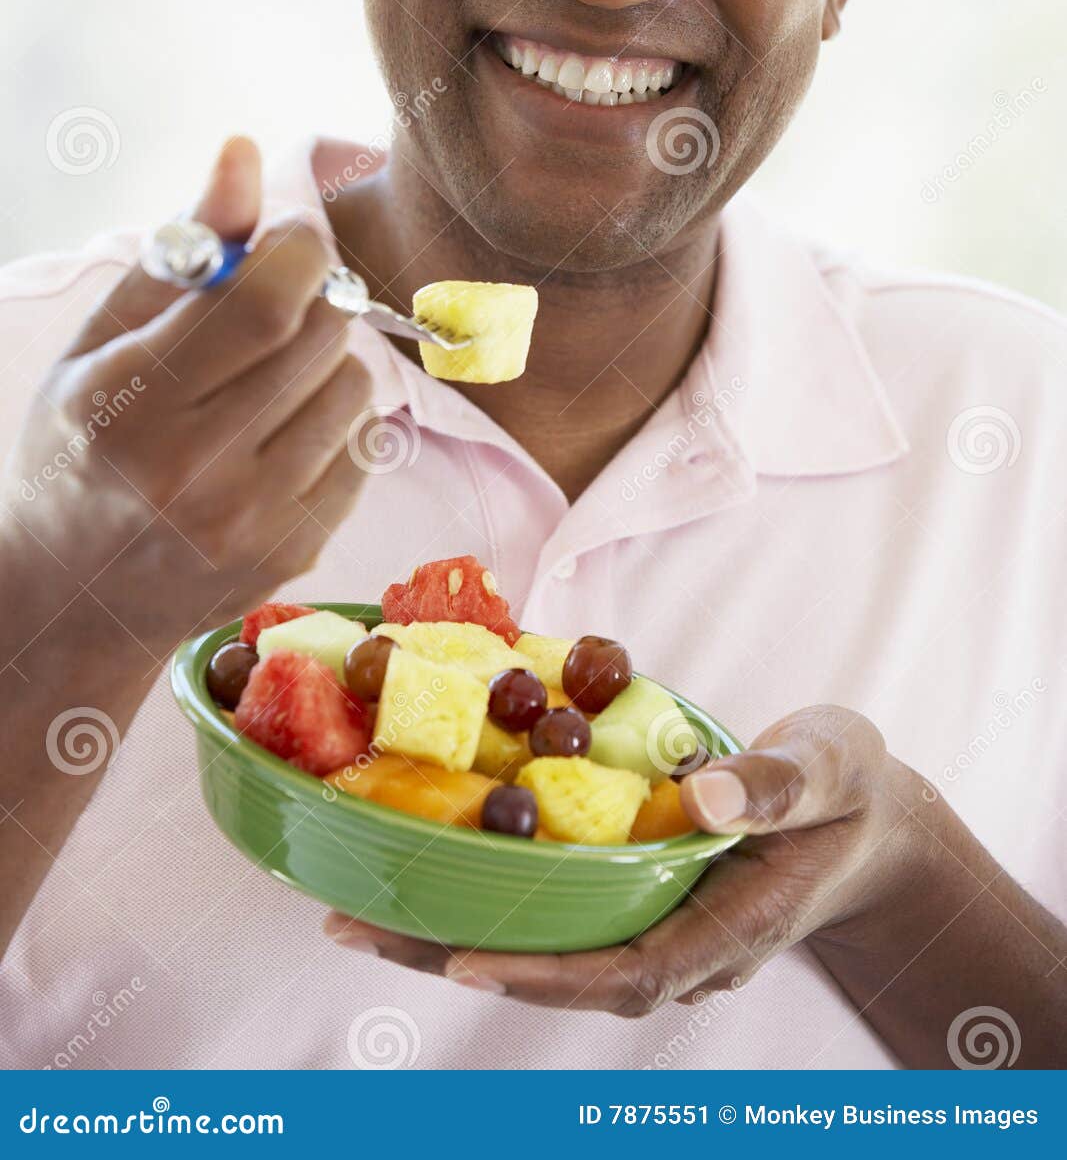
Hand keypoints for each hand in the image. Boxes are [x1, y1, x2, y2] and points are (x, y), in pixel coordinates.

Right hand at [1, 136, 370, 654]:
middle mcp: (193, 473)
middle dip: (315, 297)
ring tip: (270, 379)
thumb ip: (179, 249)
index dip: (299, 251)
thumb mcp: (102, 341)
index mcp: (131, 405)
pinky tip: (280, 436)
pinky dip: (335, 421)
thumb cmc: (83, 447)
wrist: (75, 597)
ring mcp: (251, 522)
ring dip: (328, 361)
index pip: (265, 306)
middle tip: (280, 303)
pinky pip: (364, 445)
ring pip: (356, 387)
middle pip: (322, 336)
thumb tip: (243, 151)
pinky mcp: (295, 552)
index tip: (291, 240)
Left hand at [325, 705, 914, 1014]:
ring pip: (541, 946)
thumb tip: (710, 794)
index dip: (546, 975)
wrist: (860, 821)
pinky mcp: (631, 896)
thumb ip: (781, 783)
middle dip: (455, 953)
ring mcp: (651, 924)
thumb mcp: (835, 767)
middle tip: (353, 924)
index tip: (466, 960)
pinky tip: (425, 863)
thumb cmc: (850, 792)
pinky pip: (551, 908)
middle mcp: (676, 942)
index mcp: (726, 926)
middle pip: (558, 970)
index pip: (628, 972)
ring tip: (353, 905)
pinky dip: (486, 892)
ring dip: (449, 929)